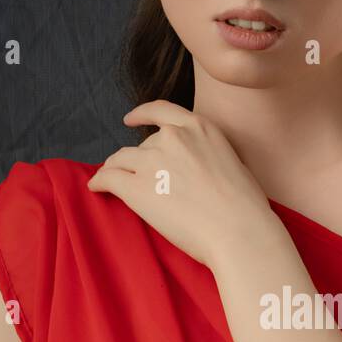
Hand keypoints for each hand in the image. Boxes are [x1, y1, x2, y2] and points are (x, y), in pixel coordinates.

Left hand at [87, 101, 274, 269]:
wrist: (239, 231)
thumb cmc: (245, 208)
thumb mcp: (232, 162)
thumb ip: (208, 155)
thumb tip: (195, 169)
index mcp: (199, 128)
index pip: (162, 110)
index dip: (142, 114)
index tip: (130, 119)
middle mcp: (173, 138)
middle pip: (142, 144)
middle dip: (138, 159)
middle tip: (136, 176)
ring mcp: (152, 161)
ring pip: (120, 159)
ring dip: (115, 169)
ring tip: (110, 180)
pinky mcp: (136, 186)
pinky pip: (107, 178)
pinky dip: (98, 182)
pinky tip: (96, 188)